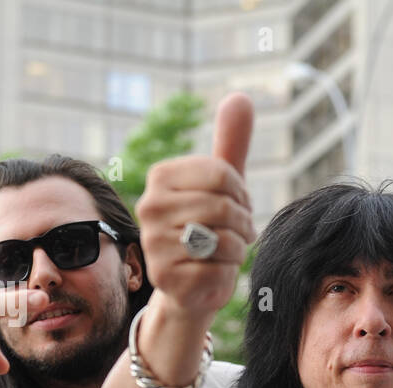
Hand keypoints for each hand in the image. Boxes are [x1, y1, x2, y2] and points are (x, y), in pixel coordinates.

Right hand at [136, 92, 257, 321]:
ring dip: (237, 247)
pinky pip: (217, 269)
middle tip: (238, 233)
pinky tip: (213, 271)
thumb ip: (230, 143)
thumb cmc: (209, 228)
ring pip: (223, 238)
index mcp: (161, 176)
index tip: (239, 206)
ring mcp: (153, 243)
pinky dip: (226, 271)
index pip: (222, 174)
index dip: (242, 194)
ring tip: (227, 251)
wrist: (191, 286)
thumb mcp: (221, 186)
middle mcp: (149, 206)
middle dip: (243, 224)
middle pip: (224, 207)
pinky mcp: (164, 277)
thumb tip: (240, 96)